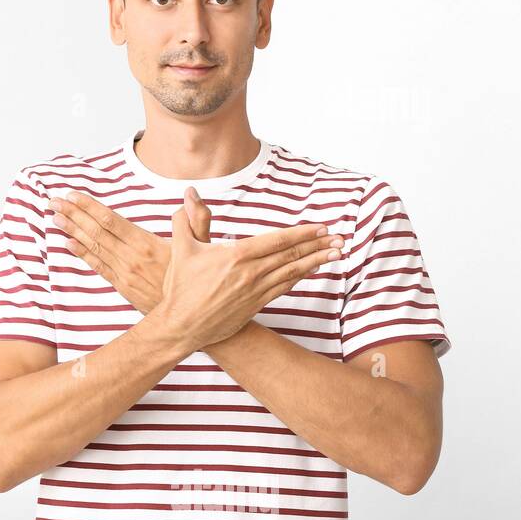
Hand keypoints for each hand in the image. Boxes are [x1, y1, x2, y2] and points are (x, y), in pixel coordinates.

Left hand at [49, 187, 212, 313]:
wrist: (192, 317)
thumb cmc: (199, 279)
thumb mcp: (203, 245)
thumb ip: (197, 218)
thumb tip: (191, 193)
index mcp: (147, 244)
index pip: (110, 220)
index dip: (89, 207)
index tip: (71, 195)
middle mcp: (132, 258)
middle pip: (96, 232)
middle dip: (73, 214)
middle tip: (53, 202)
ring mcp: (125, 274)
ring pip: (94, 248)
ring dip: (72, 231)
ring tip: (55, 217)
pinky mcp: (123, 286)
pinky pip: (99, 267)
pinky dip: (83, 254)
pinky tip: (69, 243)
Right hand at [156, 206, 342, 352]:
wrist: (181, 326)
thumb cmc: (180, 287)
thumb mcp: (181, 248)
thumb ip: (188, 219)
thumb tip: (189, 193)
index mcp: (236, 255)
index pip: (278, 240)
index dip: (302, 233)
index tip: (321, 227)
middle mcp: (251, 273)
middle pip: (291, 255)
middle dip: (318, 245)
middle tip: (340, 238)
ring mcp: (255, 291)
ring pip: (292, 272)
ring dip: (316, 261)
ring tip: (336, 253)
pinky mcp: (255, 306)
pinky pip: (284, 288)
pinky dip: (300, 278)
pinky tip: (310, 271)